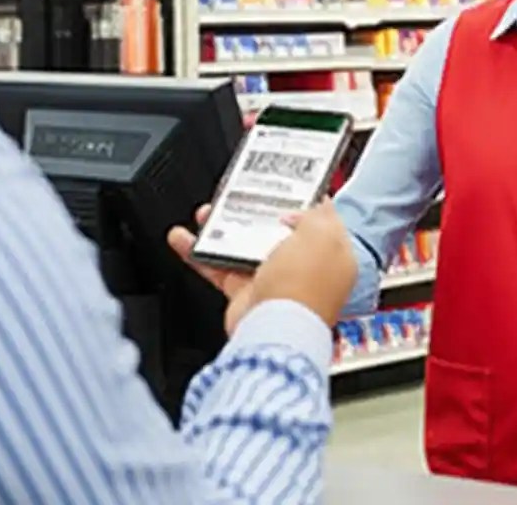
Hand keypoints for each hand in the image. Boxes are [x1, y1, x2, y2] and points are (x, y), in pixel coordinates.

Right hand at [167, 199, 357, 332]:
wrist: (275, 331)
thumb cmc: (304, 287)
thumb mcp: (322, 234)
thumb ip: (315, 214)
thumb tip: (297, 212)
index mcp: (332, 253)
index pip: (320, 220)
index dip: (302, 201)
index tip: (284, 186)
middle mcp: (304, 268)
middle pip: (276, 231)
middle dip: (255, 211)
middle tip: (237, 196)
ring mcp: (274, 282)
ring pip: (244, 247)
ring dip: (222, 229)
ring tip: (206, 214)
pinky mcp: (245, 295)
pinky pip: (219, 269)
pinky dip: (199, 254)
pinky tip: (185, 240)